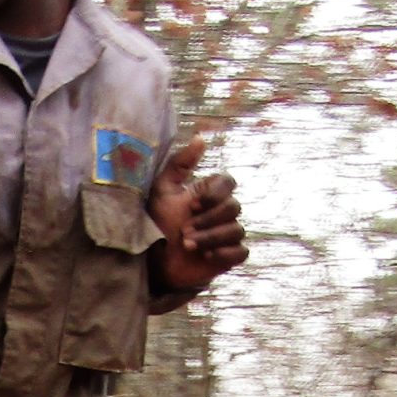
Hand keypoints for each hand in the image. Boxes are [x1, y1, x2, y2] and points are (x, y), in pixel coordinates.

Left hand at [147, 138, 244, 302]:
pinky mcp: (229, 256)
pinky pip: (241, 252)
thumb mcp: (163, 190)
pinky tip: (207, 255)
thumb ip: (180, 163)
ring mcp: (227, 235)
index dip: (214, 193)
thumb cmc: (158, 223)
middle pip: (233, 207)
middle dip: (208, 220)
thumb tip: (200, 138)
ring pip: (236, 230)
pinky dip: (225, 253)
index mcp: (209, 194)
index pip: (228, 182)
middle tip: (184, 230)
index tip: (192, 204)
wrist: (154, 259)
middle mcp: (222, 212)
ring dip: (210, 238)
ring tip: (187, 245)